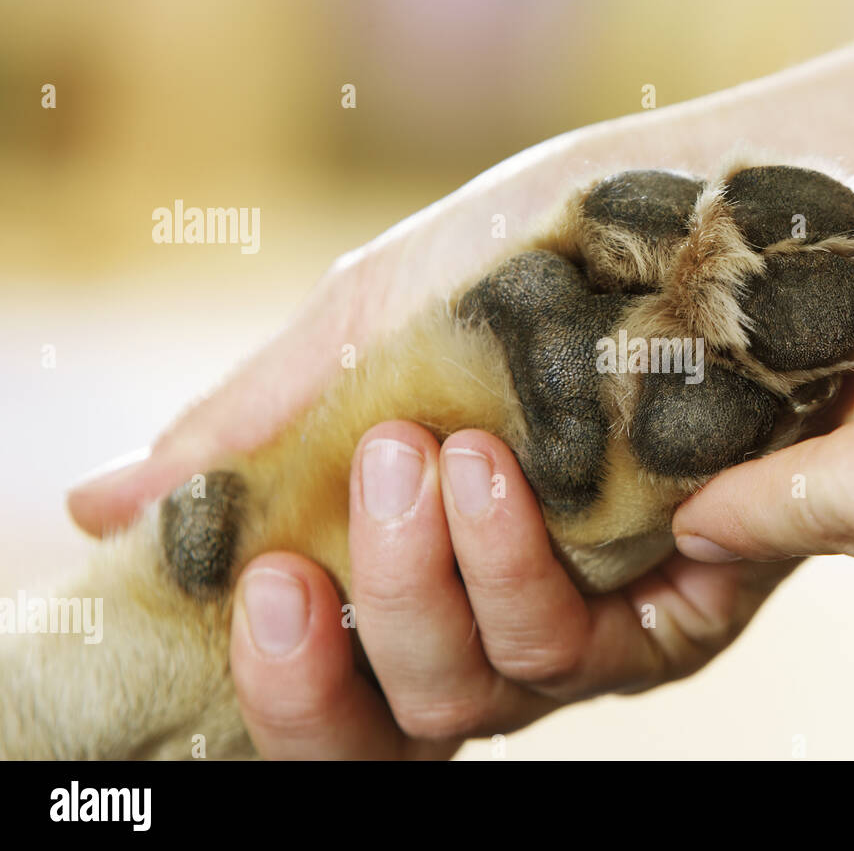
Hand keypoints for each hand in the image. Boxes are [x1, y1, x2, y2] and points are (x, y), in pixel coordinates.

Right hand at [63, 124, 795, 756]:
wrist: (686, 202)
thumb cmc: (527, 258)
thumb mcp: (376, 327)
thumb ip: (260, 428)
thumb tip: (97, 508)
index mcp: (407, 577)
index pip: (325, 689)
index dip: (276, 675)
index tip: (253, 574)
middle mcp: (489, 625)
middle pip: (397, 722)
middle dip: (345, 636)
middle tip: (330, 510)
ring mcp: (582, 629)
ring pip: (478, 690)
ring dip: (425, 584)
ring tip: (423, 454)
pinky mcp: (672, 617)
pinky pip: (580, 651)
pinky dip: (516, 568)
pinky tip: (495, 472)